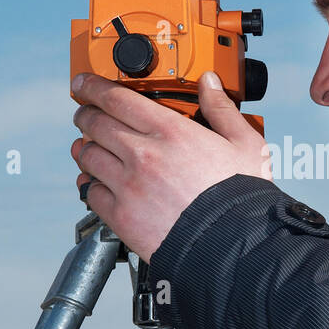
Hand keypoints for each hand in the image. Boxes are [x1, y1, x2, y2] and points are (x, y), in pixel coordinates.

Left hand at [70, 70, 271, 261]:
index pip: (117, 98)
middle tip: (85, 112)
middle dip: (85, 113)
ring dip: (83, 147)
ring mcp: (128, 186)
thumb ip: (222, 109)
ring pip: (88, 156)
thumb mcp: (245, 145)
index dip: (94, 86)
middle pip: (95, 124)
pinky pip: (90, 192)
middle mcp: (143, 154)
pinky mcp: (121, 216)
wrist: (232, 246)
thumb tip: (210, 83)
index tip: (85, 83)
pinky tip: (91, 180)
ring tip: (85, 144)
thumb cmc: (241, 197)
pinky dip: (87, 182)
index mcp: (171, 132)